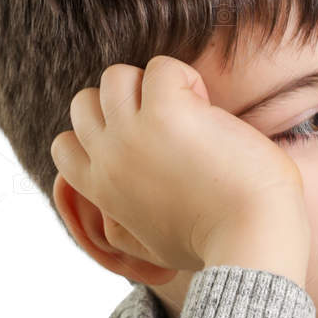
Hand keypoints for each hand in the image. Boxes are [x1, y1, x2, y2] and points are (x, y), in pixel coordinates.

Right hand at [51, 56, 309, 277]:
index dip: (98, 134)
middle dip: (123, 103)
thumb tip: (108, 216)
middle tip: (167, 125)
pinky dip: (185, 79)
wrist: (252, 242)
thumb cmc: (215, 246)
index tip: (139, 142)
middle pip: (84, 104)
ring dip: (151, 84)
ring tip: (189, 113)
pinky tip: (208, 111)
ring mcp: (132, 132)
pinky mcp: (166, 111)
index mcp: (101, 191)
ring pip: (115, 76)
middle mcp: (108, 159)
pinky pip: (161, 68)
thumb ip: (123, 230)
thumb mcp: (153, 249)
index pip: (65, 147)